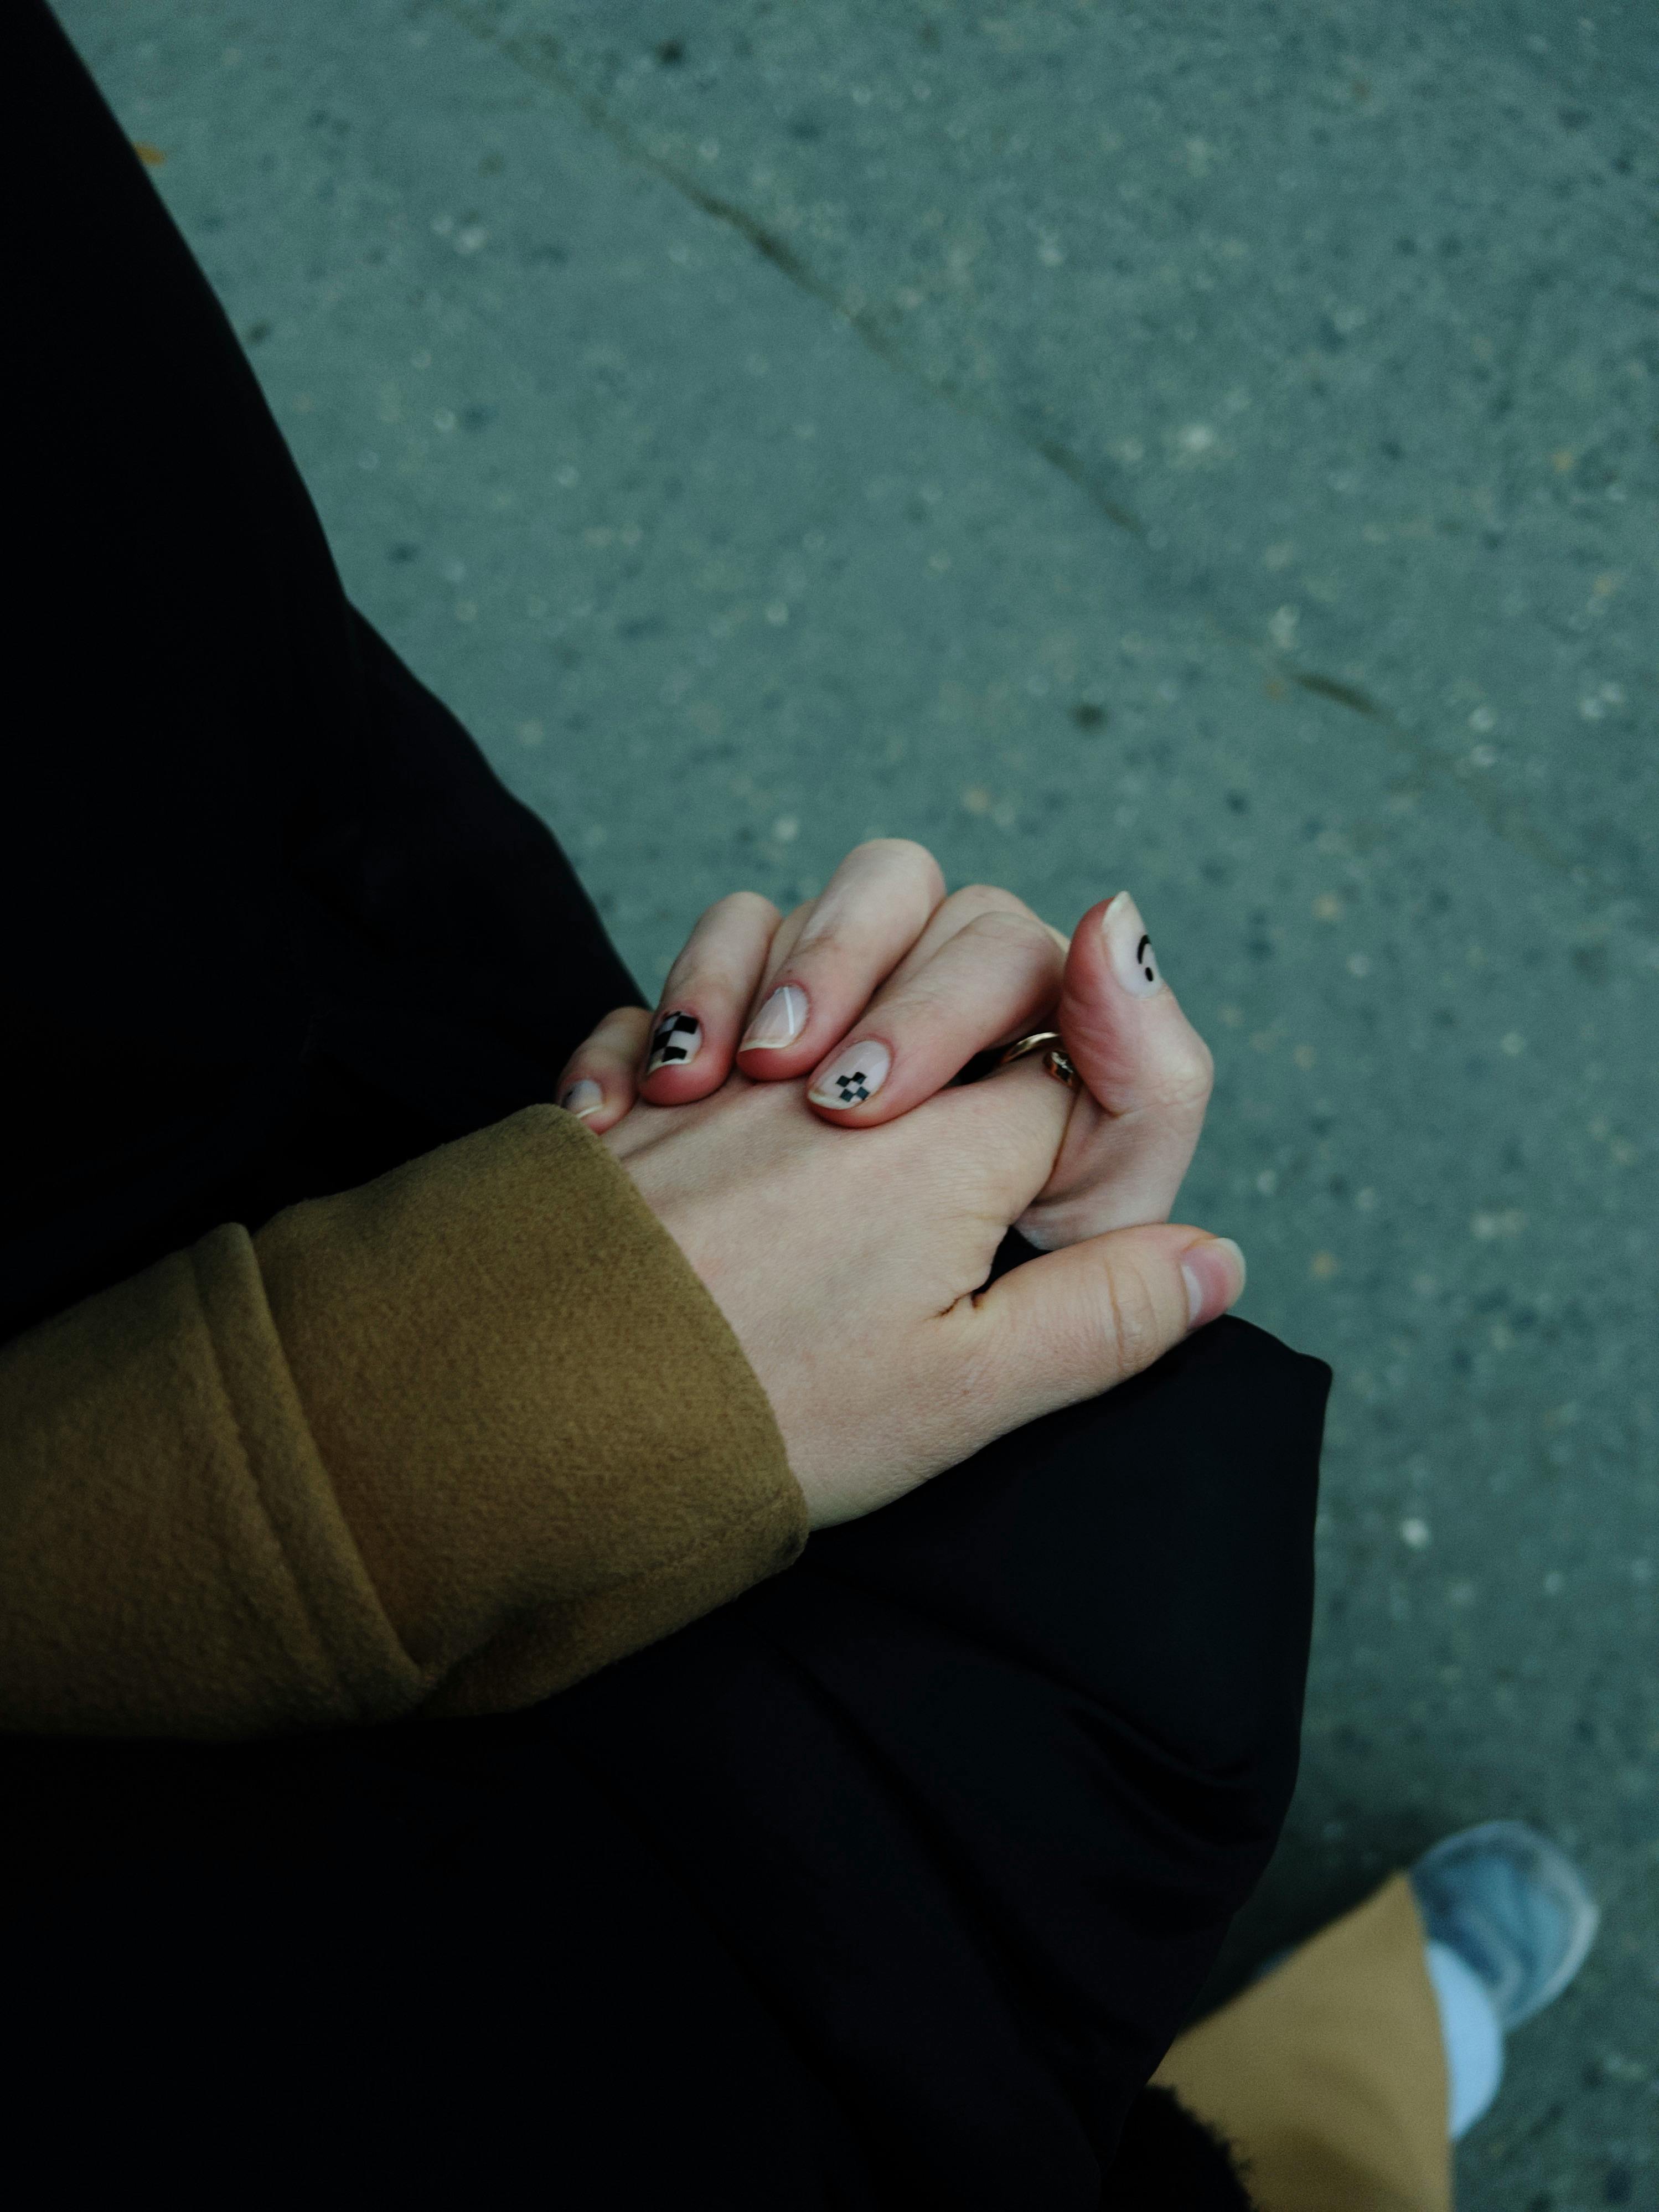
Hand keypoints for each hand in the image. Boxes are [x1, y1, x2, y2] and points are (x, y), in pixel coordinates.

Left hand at [556, 845, 1240, 1530]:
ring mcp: (721, 1065)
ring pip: (788, 917)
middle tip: (899, 1104)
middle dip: (964, 990)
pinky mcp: (625, 1087)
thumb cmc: (755, 1421)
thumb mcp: (961, 1396)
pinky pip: (663, 986)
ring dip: (807, 965)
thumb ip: (1103, 1315)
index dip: (1091, 1097)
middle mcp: (834, 1069)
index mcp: (946, 1142)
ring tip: (790, 1068)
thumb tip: (1219, 1260)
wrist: (524, 1424)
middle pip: (957, 927)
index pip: (1071, 1060)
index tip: (1056, 1173)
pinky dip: (681, 1008)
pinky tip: (683, 1086)